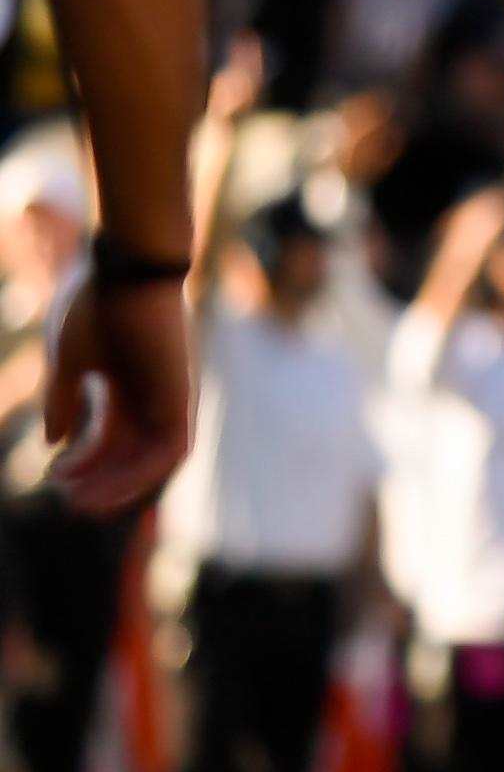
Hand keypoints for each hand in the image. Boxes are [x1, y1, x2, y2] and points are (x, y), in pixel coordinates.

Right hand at [45, 270, 189, 517]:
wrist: (125, 269)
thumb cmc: (93, 303)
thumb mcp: (68, 361)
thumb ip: (61, 401)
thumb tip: (53, 444)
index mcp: (125, 385)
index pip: (110, 437)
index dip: (84, 462)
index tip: (55, 477)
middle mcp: (152, 395)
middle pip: (131, 453)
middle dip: (102, 481)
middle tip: (70, 502)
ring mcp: (170, 396)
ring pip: (153, 460)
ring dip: (120, 485)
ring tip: (81, 501)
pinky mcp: (182, 397)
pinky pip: (172, 451)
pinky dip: (144, 474)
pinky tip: (109, 486)